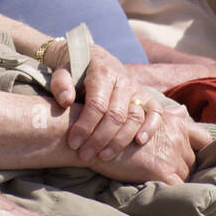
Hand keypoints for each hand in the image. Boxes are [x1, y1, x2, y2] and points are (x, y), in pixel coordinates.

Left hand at [51, 44, 164, 159]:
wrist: (93, 58)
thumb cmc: (74, 71)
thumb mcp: (62, 73)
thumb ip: (60, 84)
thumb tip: (66, 101)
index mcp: (101, 73)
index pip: (97, 104)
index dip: (85, 126)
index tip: (73, 143)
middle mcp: (122, 80)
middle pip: (116, 115)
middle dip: (100, 139)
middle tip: (85, 155)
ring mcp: (136, 89)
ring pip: (135, 117)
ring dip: (120, 141)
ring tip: (103, 156)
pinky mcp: (146, 96)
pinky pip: (155, 112)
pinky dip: (151, 127)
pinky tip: (139, 142)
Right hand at [86, 100, 210, 184]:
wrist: (91, 137)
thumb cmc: (112, 127)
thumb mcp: (142, 115)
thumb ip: (165, 116)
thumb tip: (182, 110)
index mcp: (174, 123)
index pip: (202, 138)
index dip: (202, 150)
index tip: (195, 160)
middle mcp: (177, 136)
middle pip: (192, 161)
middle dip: (184, 169)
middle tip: (170, 177)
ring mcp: (170, 154)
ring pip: (185, 174)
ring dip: (177, 181)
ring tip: (165, 188)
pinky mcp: (160, 171)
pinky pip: (178, 189)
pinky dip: (176, 196)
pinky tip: (168, 202)